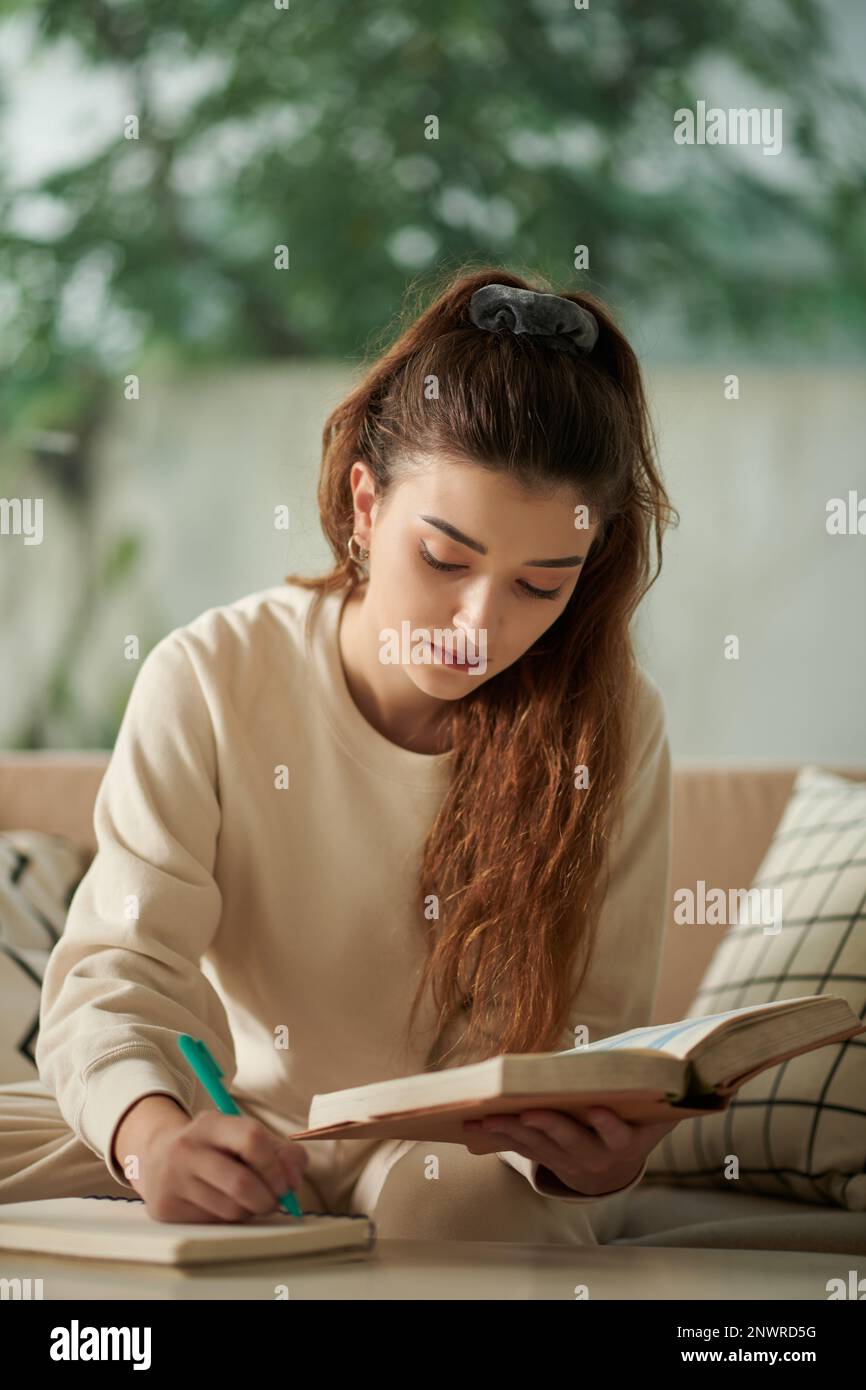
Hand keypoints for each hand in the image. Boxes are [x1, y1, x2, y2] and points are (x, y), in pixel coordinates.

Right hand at [117, 1107, 309, 1222]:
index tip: (285, 1182)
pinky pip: (213, 1223)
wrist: (157, 1157)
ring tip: (247, 1201)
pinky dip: (228, 1220)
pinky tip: (221, 1205)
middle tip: (273, 1201)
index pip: (252, 1138)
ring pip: (230, 1209)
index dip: (276, 1165)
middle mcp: (187, 1149)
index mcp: (211, 1123)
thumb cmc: (215, 1148)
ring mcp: (173, 1180)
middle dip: (268, 1198)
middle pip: (242, 1183)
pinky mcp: (166, 1208)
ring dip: (250, 1211)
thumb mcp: (243, 1135)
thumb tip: (294, 1178)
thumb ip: (280, 1150)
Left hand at [462, 1107, 680, 1196]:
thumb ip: (663, 1096)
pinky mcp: (545, 1161)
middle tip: (527, 1112)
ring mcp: (567, 1162)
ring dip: (510, 1131)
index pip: (617, 1135)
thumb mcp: (652, 1115)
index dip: (608, 1124)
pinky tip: (475, 1123)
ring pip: (537, 1147)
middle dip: (547, 1127)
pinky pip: (519, 1149)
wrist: (613, 1171)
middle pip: (570, 1141)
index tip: (598, 1109)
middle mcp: (595, 1158)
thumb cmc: (635, 1125)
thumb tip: (686, 1064)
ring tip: (486, 1115)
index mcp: (624, 1143)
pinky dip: (497, 1136)